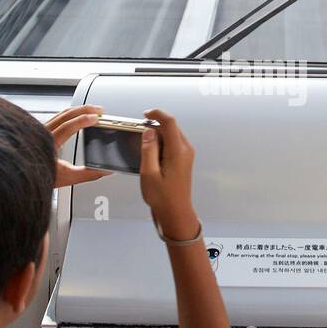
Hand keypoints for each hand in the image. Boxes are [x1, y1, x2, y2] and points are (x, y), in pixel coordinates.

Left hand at [45, 105, 109, 187]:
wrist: (25, 175)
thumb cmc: (39, 176)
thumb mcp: (67, 177)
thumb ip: (87, 174)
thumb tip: (103, 170)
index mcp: (48, 144)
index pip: (66, 127)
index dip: (82, 121)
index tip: (95, 118)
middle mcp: (42, 133)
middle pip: (65, 115)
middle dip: (84, 109)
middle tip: (100, 110)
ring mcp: (40, 130)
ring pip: (61, 114)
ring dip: (78, 110)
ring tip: (92, 111)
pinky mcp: (41, 130)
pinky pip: (57, 116)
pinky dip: (70, 113)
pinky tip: (77, 115)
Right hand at [139, 109, 197, 238]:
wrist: (176, 213)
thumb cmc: (164, 198)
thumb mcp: (149, 173)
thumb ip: (148, 150)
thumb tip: (148, 132)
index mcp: (178, 151)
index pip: (170, 122)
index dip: (157, 114)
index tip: (146, 114)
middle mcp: (185, 151)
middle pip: (171, 127)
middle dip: (155, 125)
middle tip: (140, 132)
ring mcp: (186, 155)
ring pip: (172, 135)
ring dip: (158, 135)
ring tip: (144, 145)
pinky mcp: (184, 160)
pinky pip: (173, 144)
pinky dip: (162, 143)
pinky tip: (152, 154)